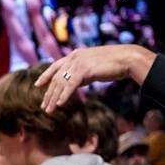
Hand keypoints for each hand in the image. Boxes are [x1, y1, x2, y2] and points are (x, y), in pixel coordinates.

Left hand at [35, 44, 152, 110]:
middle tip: (44, 106)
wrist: (126, 59)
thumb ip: (82, 73)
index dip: (45, 76)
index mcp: (75, 55)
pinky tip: (59, 104)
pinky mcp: (85, 69)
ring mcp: (79, 62)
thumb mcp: (93, 67)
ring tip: (48, 110)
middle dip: (49, 93)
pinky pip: (70, 85)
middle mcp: (74, 57)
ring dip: (53, 98)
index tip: (38, 85)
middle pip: (56, 77)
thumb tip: (75, 83)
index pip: (55, 66)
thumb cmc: (114, 64)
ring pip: (61, 82)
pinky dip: (64, 95)